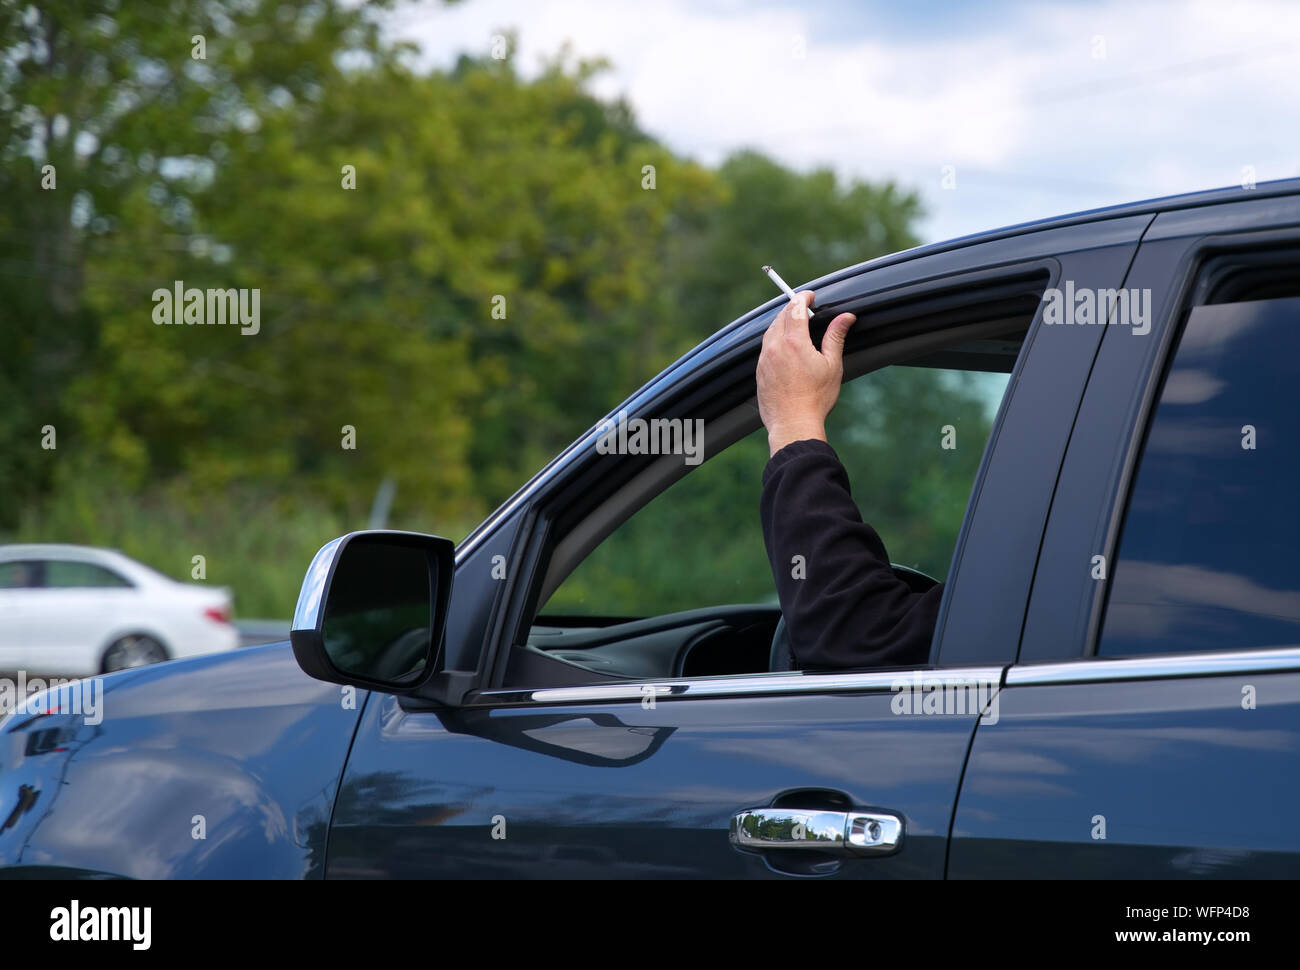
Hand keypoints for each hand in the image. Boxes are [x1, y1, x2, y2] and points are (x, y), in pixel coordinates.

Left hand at [756, 290, 856, 455]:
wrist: (793, 424)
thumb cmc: (815, 398)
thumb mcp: (832, 365)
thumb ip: (835, 337)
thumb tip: (846, 317)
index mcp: (794, 342)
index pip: (795, 308)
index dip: (803, 297)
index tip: (810, 296)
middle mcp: (775, 348)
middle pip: (781, 317)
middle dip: (792, 308)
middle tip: (806, 308)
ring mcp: (764, 360)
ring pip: (770, 331)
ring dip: (782, 322)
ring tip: (795, 324)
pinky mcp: (759, 371)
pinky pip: (765, 347)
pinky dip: (774, 339)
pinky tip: (784, 346)